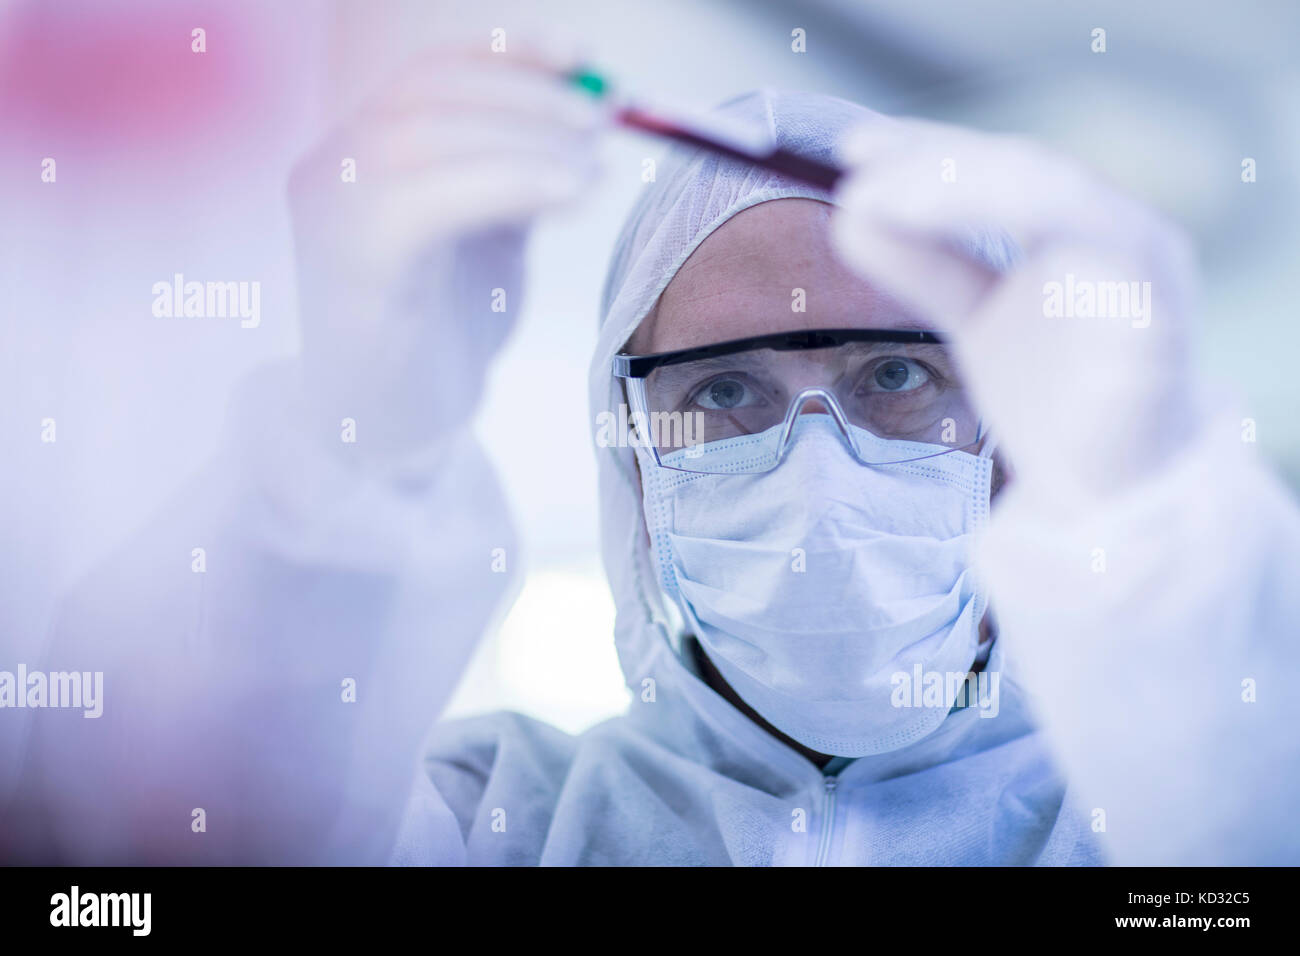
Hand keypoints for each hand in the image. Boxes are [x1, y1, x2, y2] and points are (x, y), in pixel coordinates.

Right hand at [287, 42, 603, 460]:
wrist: (390, 430)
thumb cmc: (439, 333)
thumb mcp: (486, 232)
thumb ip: (511, 169)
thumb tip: (582, 112)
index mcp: (359, 152)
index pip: (428, 70)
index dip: (507, 53)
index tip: (584, 59)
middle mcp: (330, 169)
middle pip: (427, 92)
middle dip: (528, 98)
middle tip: (602, 122)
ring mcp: (328, 214)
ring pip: (423, 136)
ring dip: (526, 139)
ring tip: (593, 168)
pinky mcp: (346, 265)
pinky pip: (427, 199)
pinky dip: (508, 182)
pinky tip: (569, 196)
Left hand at [830, 117, 1203, 501]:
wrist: (1106, 492)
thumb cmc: (1055, 402)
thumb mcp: (973, 318)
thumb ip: (925, 267)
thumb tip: (850, 213)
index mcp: (1074, 226)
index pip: (996, 165)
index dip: (926, 147)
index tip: (852, 150)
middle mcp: (1113, 228)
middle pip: (1022, 165)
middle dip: (935, 162)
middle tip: (857, 175)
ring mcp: (1142, 261)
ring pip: (1053, 190)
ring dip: (962, 183)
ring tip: (883, 197)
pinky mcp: (1157, 307)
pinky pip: (1101, 242)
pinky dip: (1027, 214)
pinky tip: (941, 220)